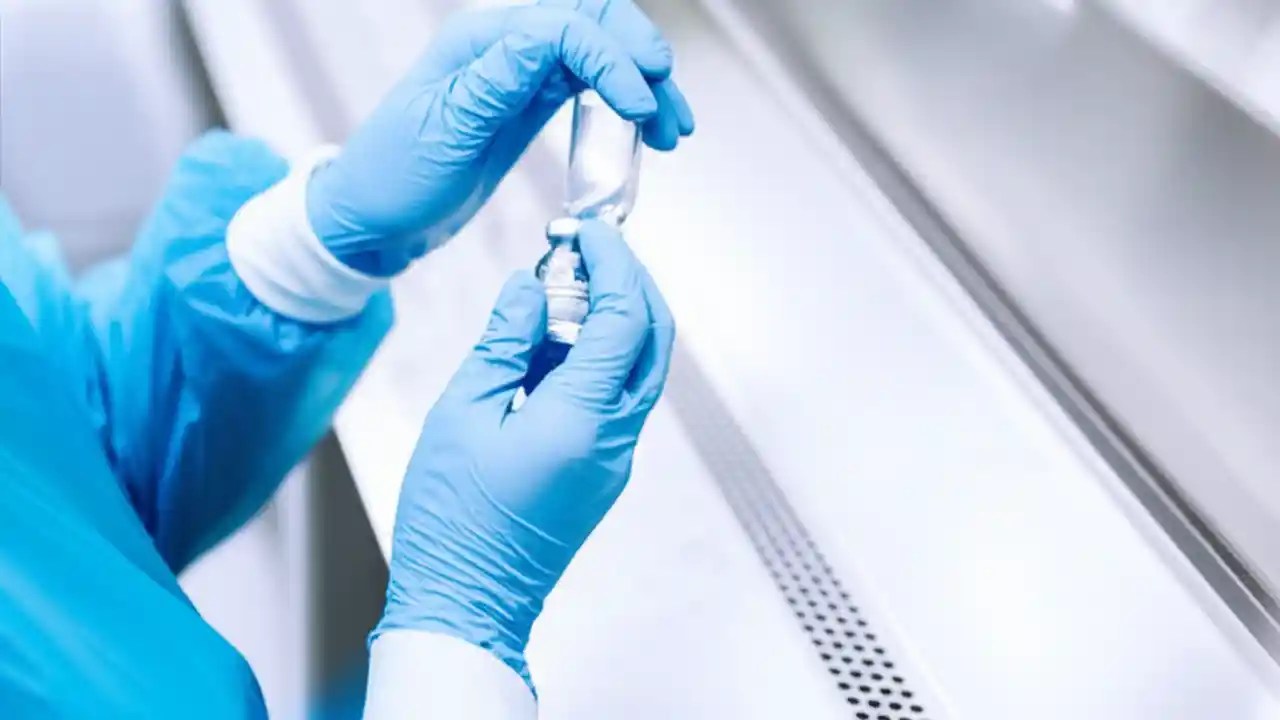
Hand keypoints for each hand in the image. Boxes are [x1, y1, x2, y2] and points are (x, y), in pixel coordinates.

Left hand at [306, 0, 694, 275]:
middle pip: (594, 20)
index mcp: (481, 40)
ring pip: (600, 54)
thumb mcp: (443, 131)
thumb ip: (497, 82)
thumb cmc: (392, 177)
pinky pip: (589, 88)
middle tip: (670, 108)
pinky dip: (624, 105)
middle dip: (641, 57)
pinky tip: (645, 133)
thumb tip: (550, 39)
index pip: (567, 26)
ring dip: (644, 84)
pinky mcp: (530, 105)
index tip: (641, 107)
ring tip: (673, 130)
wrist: (370, 218)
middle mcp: (505, 45)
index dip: (613, 60)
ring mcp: (521, 73)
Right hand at [375, 221, 673, 685]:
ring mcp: (615, 458)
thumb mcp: (463, 414)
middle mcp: (615, 438)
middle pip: (653, 338)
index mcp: (583, 419)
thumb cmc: (453, 520)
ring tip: (556, 294)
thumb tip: (530, 288)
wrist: (467, 604)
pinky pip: (617, 397)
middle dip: (628, 283)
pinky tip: (549, 346)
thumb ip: (504, 342)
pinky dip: (597, 357)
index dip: (613, 263)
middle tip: (583, 251)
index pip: (625, 317)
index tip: (589, 231)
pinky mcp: (603, 470)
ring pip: (640, 367)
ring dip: (613, 319)